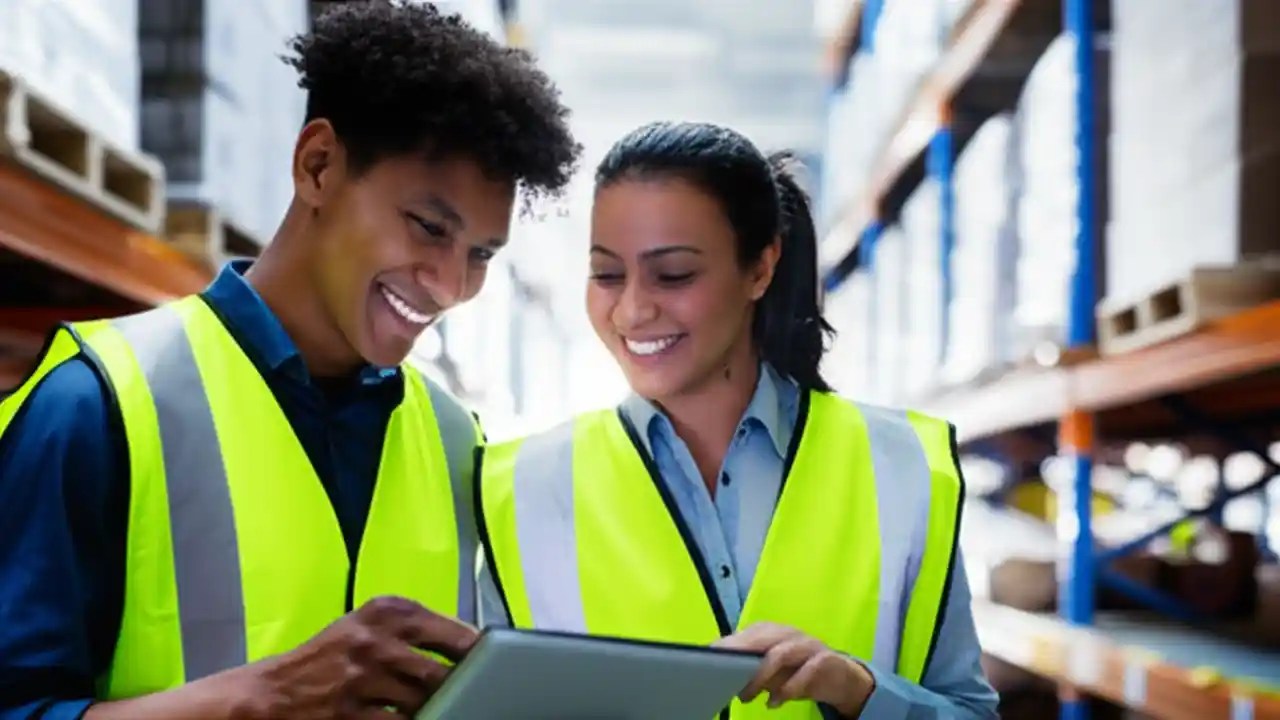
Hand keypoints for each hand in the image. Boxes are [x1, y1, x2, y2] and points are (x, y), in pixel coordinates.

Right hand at [241, 596, 478, 718]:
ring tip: (445, 709)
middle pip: (443, 673)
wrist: (270, 693)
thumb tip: (471, 649)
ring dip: (438, 711)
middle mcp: (375, 640)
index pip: (453, 632)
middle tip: (476, 695)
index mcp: (386, 611)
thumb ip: (415, 632)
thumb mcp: (368, 628)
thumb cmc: (329, 659)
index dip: (480, 654)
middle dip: (461, 689)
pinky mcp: (351, 715)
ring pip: (424, 704)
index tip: (498, 664)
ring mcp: (363, 679)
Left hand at [715, 623, 874, 716]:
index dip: (729, 644)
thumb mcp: (773, 671)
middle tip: (724, 678)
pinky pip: (806, 671)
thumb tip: (721, 673)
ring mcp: (808, 645)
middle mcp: (790, 634)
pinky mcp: (826, 660)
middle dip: (740, 656)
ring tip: (746, 696)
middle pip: (761, 639)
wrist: (842, 678)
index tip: (709, 658)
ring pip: (781, 653)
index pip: (748, 634)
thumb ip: (752, 668)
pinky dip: (789, 688)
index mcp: (774, 632)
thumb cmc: (799, 672)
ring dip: (761, 676)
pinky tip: (774, 702)